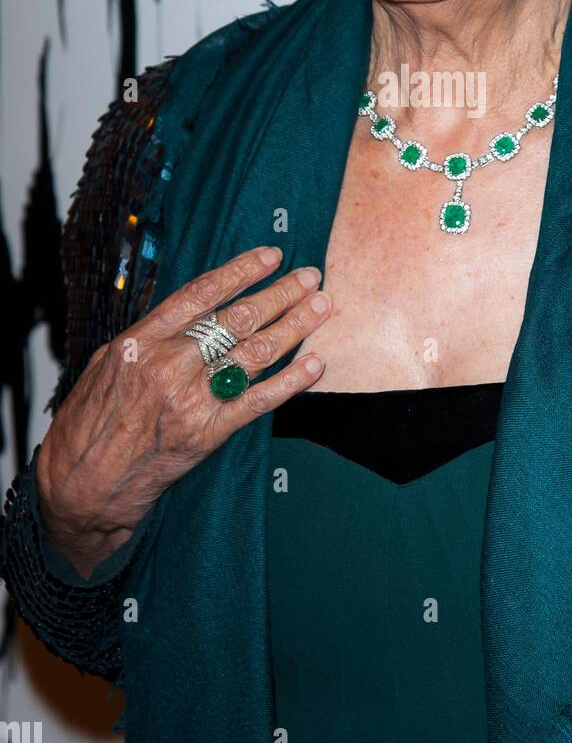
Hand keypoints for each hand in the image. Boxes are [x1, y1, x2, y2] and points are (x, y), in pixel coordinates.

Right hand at [36, 246, 329, 577]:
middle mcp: (169, 365)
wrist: (81, 485)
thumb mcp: (109, 362)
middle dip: (280, 294)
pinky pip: (258, 401)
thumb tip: (193, 305)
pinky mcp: (207, 434)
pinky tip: (314, 363)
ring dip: (294, 327)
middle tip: (309, 277)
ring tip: (320, 306)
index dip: (241, 271)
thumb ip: (151, 334)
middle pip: (237, 319)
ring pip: (254, 354)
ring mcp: (190, 400)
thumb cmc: (90, 422)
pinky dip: (291, 381)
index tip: (271, 256)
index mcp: (141, 341)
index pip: (202, 294)